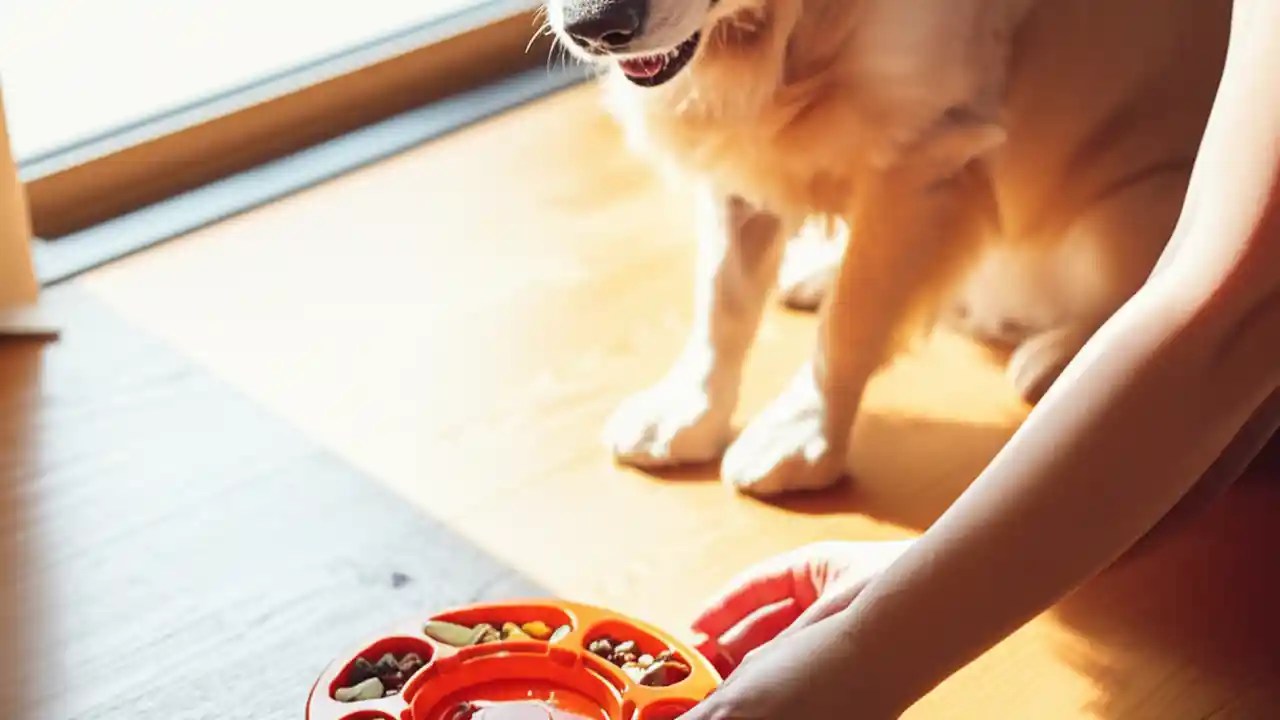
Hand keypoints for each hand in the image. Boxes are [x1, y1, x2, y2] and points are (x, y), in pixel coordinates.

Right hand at [684, 541, 911, 719]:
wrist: (947, 590)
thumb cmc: (895, 578)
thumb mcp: (835, 603)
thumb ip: (794, 632)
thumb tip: (752, 659)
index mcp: (807, 568)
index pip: (753, 588)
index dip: (722, 608)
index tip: (695, 629)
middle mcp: (813, 592)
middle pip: (761, 620)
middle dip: (732, 642)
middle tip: (705, 666)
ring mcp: (826, 617)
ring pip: (777, 640)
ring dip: (753, 658)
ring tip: (726, 679)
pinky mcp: (841, 640)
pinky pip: (799, 653)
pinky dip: (780, 666)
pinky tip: (762, 682)